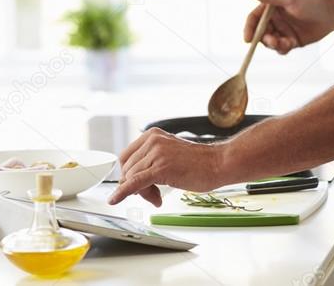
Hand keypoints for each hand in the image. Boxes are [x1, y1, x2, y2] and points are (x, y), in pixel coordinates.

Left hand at [107, 128, 226, 205]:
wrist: (218, 164)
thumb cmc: (199, 162)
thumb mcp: (169, 154)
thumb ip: (150, 162)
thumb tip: (130, 181)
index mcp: (152, 135)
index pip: (126, 157)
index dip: (129, 174)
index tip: (138, 185)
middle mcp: (152, 140)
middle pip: (127, 169)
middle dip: (135, 186)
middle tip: (153, 194)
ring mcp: (156, 153)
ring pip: (131, 178)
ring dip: (142, 193)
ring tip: (158, 197)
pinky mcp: (161, 168)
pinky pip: (134, 183)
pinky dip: (122, 193)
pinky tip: (115, 200)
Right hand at [243, 0, 333, 53]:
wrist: (331, 12)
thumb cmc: (311, 1)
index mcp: (271, 8)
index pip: (254, 19)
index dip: (249, 28)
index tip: (247, 39)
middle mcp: (275, 20)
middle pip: (261, 33)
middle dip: (264, 39)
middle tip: (273, 41)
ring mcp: (283, 31)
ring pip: (270, 43)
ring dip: (274, 45)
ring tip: (285, 42)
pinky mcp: (291, 41)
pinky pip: (281, 48)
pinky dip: (283, 49)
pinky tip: (290, 44)